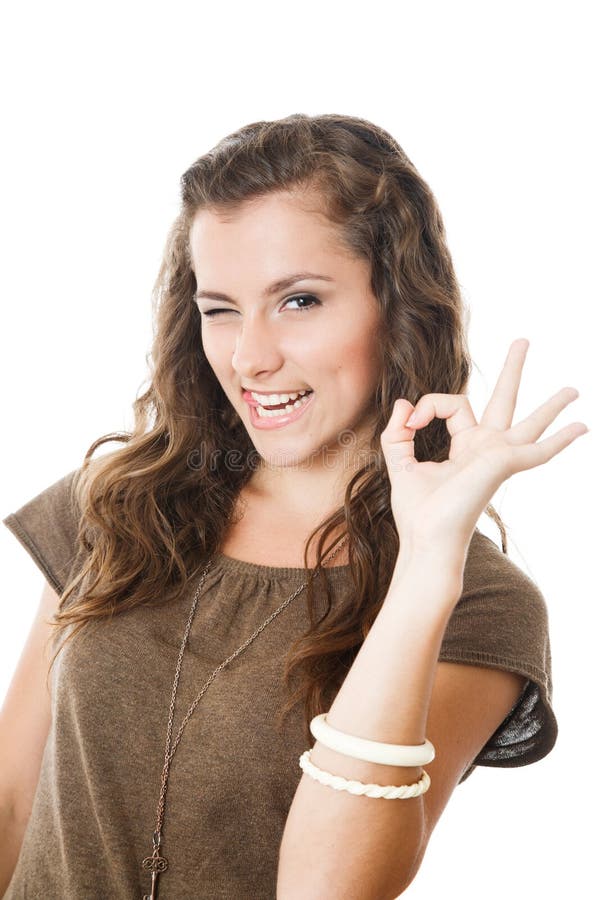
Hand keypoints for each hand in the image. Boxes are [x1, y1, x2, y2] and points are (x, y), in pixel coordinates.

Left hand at [380, 339, 587, 559]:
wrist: (425, 538)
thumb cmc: (417, 511)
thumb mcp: (400, 462)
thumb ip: (398, 431)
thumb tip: (406, 403)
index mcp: (465, 447)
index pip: (452, 405)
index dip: (428, 406)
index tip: (411, 422)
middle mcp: (486, 449)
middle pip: (504, 400)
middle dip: (512, 369)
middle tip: (523, 340)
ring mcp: (498, 457)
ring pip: (528, 422)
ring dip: (552, 405)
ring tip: (574, 389)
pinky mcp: (502, 464)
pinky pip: (536, 451)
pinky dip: (560, 440)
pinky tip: (583, 428)